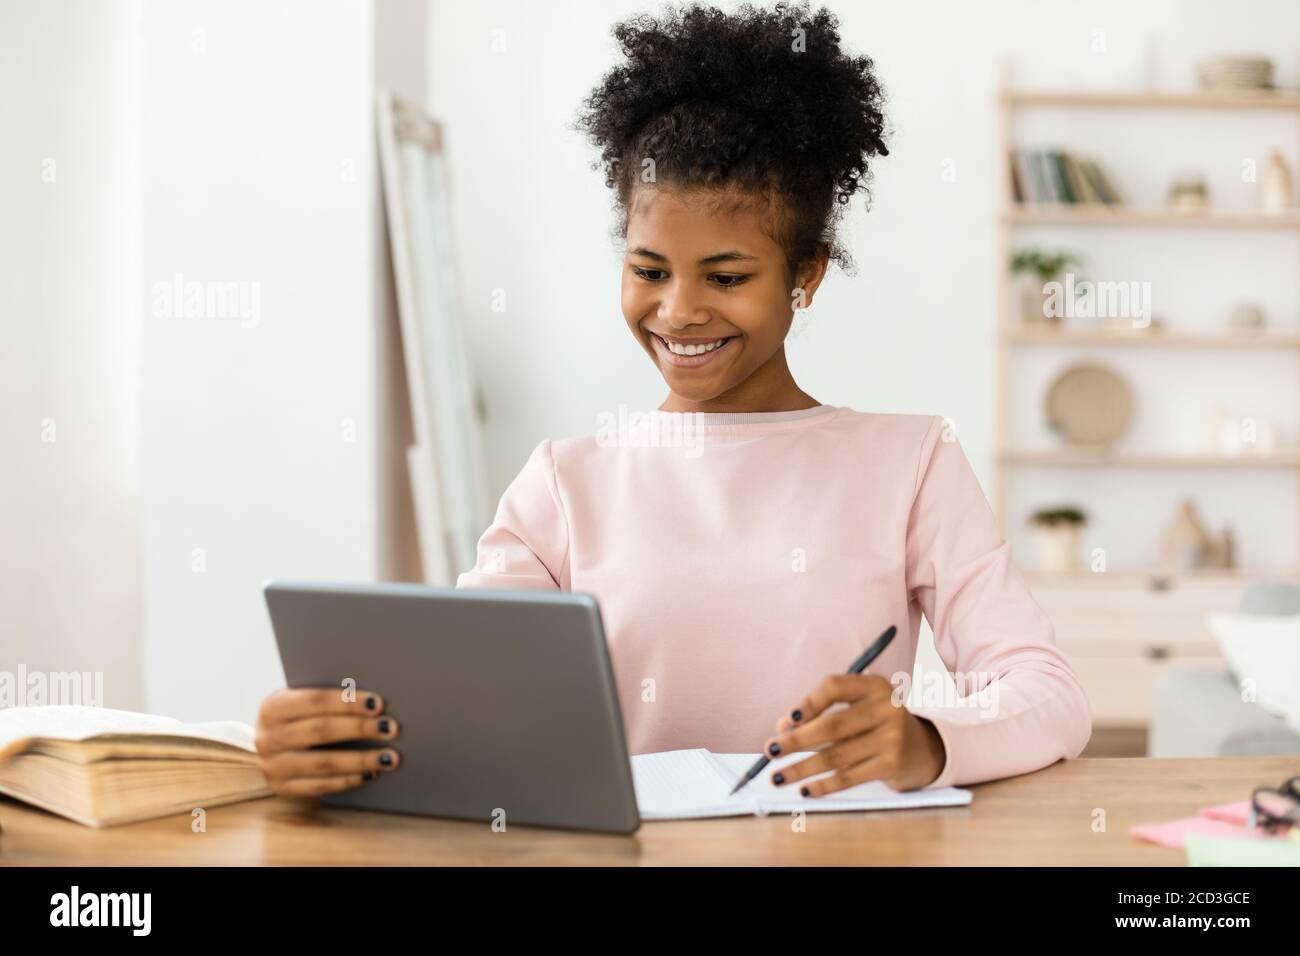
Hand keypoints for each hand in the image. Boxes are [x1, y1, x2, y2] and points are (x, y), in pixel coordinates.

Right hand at [255, 688, 401, 796]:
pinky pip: (320, 786)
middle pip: (321, 731)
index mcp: (273, 707)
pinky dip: (348, 780)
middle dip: (359, 729)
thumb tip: (374, 701)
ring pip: (322, 763)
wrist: (271, 743)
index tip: (378, 703)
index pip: (315, 701)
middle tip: (391, 728)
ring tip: (389, 757)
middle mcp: (268, 737)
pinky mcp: (282, 788)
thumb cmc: (300, 715)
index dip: (347, 702)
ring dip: (360, 760)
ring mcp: (273, 766)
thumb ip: (327, 698)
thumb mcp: (302, 699)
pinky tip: (370, 773)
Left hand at [762, 674, 945, 794]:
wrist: (922, 749)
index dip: (808, 702)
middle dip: (796, 740)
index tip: (787, 719)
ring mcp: (892, 737)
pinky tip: (805, 789)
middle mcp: (886, 708)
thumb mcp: (854, 711)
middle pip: (832, 725)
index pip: (834, 687)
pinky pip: (850, 777)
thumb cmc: (875, 725)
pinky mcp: (892, 764)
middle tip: (771, 750)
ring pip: (836, 755)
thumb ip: (820, 714)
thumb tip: (783, 728)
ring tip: (778, 777)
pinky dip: (824, 785)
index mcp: (874, 686)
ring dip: (802, 767)